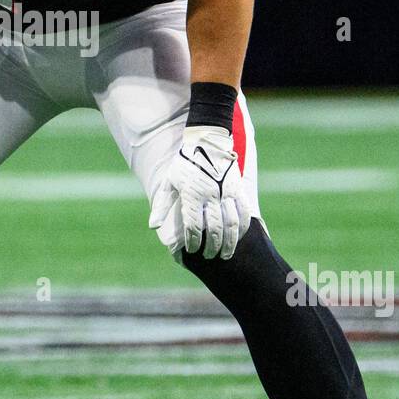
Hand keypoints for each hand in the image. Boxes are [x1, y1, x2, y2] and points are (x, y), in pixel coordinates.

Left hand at [149, 124, 251, 259]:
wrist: (206, 141)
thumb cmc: (184, 163)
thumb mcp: (168, 182)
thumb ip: (161, 205)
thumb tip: (153, 226)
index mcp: (191, 194)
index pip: (193, 225)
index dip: (193, 241)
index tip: (191, 250)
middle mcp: (210, 194)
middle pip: (214, 228)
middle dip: (212, 246)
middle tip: (209, 256)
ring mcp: (227, 192)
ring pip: (232, 224)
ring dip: (229, 242)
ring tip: (225, 254)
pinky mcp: (238, 188)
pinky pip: (245, 212)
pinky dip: (243, 227)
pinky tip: (239, 237)